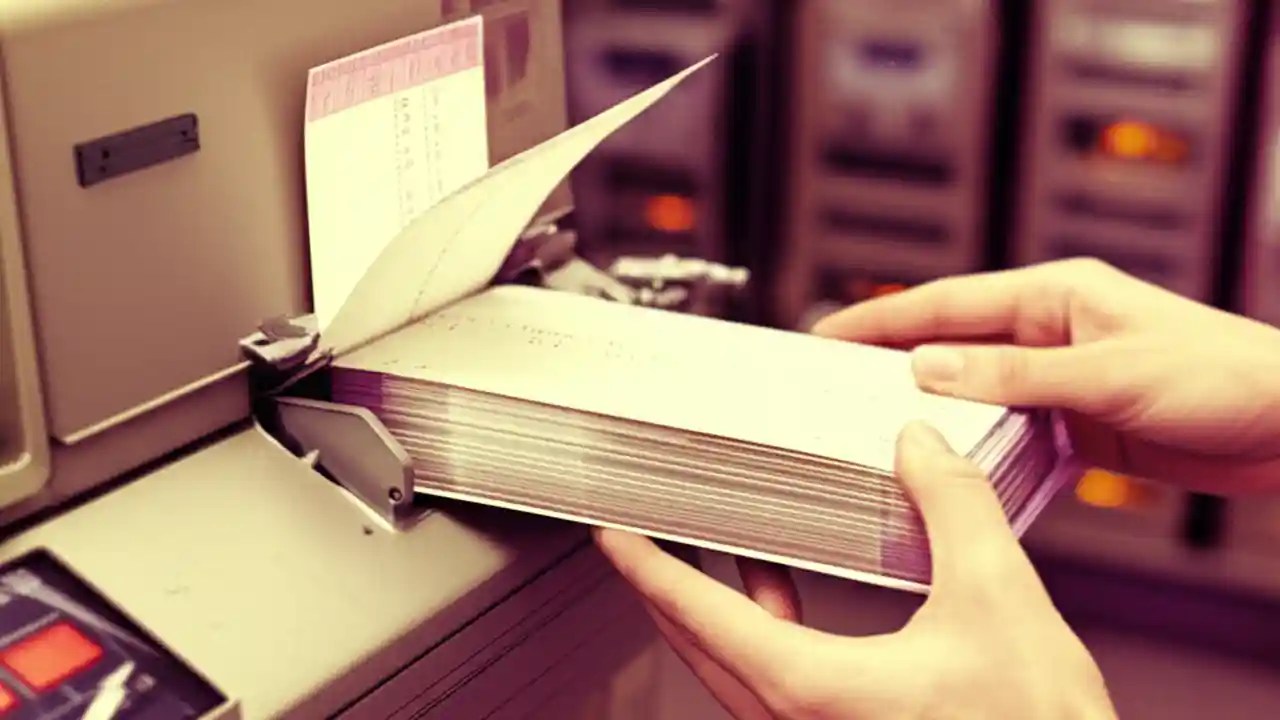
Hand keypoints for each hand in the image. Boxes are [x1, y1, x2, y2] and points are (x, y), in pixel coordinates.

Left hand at [595, 422, 1115, 718]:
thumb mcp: (998, 600)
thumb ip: (954, 508)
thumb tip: (922, 447)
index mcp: (812, 691)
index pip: (699, 616)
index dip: (647, 567)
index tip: (612, 535)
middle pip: (701, 646)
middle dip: (667, 586)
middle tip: (642, 537)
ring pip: (736, 668)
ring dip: (716, 610)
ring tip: (715, 552)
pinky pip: (776, 684)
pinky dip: (766, 634)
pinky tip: (785, 598)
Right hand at [813, 258, 1279, 494]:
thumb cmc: (1224, 376)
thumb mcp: (1107, 374)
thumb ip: (1014, 373)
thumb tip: (929, 366)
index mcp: (1056, 296)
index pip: (947, 302)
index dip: (882, 319)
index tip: (828, 333)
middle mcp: (1052, 331)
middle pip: (953, 345)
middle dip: (894, 364)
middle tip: (835, 388)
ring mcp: (1062, 378)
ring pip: (977, 392)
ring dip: (936, 412)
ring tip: (881, 433)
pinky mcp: (1077, 422)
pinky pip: (1010, 430)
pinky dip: (979, 447)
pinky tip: (953, 466)